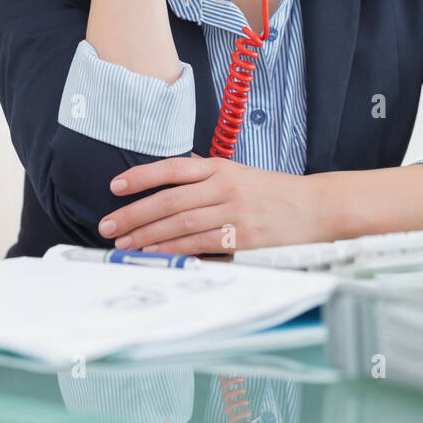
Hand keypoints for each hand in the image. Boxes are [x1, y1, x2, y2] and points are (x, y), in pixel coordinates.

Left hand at [97, 153, 320, 254]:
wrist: (315, 207)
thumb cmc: (274, 193)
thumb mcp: (240, 175)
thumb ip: (207, 180)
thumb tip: (167, 191)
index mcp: (222, 168)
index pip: (173, 169)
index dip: (141, 177)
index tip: (115, 187)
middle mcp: (225, 187)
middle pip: (169, 200)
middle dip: (133, 214)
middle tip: (108, 225)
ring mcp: (233, 213)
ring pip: (180, 224)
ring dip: (147, 235)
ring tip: (123, 244)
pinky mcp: (242, 238)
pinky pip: (199, 244)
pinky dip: (173, 249)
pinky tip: (155, 254)